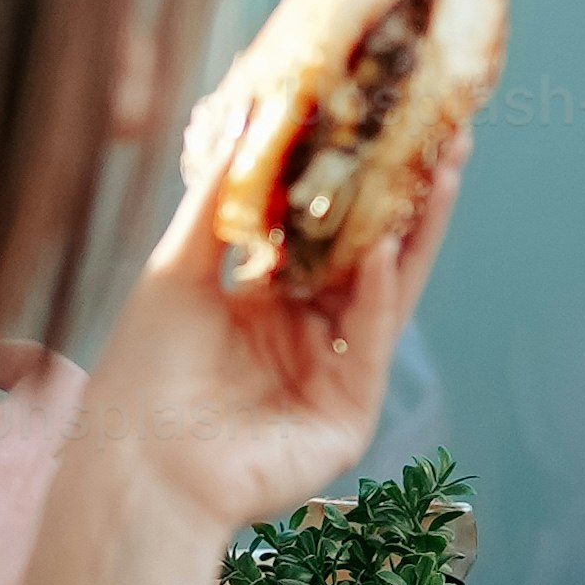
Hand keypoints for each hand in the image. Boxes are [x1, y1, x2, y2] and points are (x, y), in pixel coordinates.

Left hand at [65, 140, 464, 535]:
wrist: (137, 467)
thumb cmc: (142, 376)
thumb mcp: (176, 269)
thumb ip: (218, 200)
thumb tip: (248, 117)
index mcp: (267, 301)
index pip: (328, 229)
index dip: (358, 180)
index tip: (385, 123)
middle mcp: (308, 334)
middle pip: (372, 253)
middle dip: (409, 197)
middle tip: (447, 133)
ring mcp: (334, 375)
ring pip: (388, 293)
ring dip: (417, 234)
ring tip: (442, 171)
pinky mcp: (348, 416)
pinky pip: (369, 346)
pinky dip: (377, 297)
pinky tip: (382, 249)